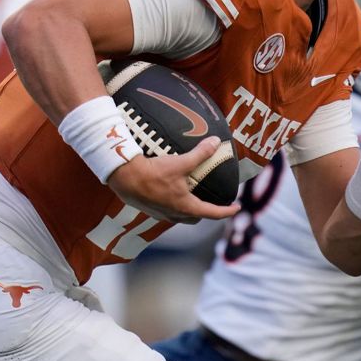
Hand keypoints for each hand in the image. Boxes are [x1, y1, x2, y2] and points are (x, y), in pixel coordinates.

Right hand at [106, 136, 240, 223]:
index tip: (237, 207)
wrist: (124, 178)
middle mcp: (174, 214)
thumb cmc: (154, 174)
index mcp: (185, 207)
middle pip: (196, 217)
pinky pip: (166, 210)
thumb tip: (216, 143)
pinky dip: (173, 204)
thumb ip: (200, 154)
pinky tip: (169, 191)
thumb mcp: (180, 163)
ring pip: (180, 216)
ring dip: (188, 208)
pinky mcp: (149, 208)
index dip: (227, 211)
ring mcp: (160, 213)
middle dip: (205, 211)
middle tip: (212, 201)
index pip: (213, 213)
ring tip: (190, 195)